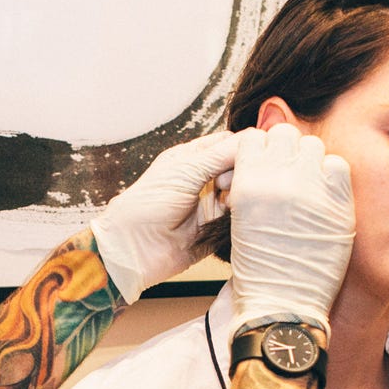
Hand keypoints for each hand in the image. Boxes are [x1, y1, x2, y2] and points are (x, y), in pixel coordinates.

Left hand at [91, 130, 239, 303]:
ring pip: (243, 192)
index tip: (248, 155)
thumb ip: (220, 155)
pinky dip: (241, 215)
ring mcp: (212, 204)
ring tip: (226, 202)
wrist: (134, 248)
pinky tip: (230, 216)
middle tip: (225, 183)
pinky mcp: (217, 229)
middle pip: (240, 167)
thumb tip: (255, 139)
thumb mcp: (185, 170)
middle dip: (241, 173)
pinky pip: (240, 218)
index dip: (243, 147)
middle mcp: (204, 179)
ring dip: (240, 195)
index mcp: (192, 158)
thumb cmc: (148, 203)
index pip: (229, 143)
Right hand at [225, 124, 353, 333]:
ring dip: (309, 160)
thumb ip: (252, 181)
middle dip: (285, 150)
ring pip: (313, 145)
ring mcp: (311, 189)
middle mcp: (278, 179)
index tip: (266, 163)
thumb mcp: (242, 217)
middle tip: (287, 172)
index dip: (261, 149)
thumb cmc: (259, 268)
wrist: (284, 303)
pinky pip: (339, 166)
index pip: (256, 137)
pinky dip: (332, 174)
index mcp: (248, 182)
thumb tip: (266, 153)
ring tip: (306, 184)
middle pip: (285, 134)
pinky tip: (324, 193)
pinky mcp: (337, 202)